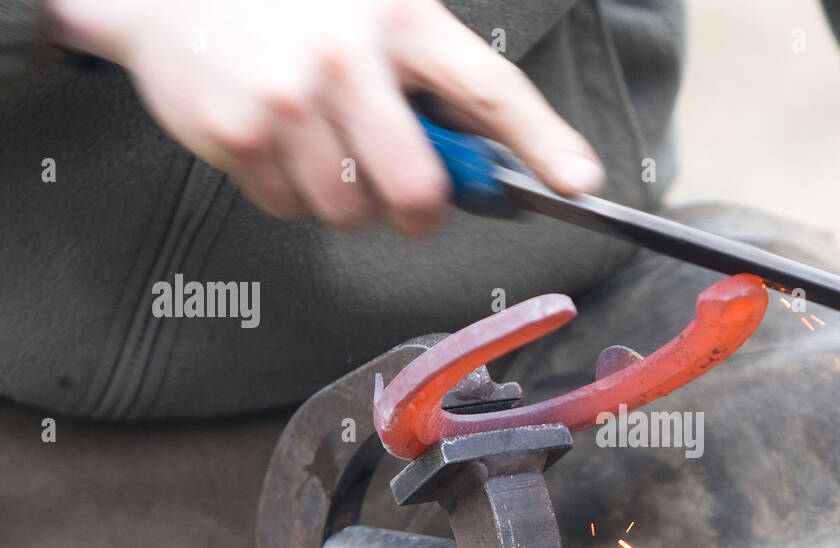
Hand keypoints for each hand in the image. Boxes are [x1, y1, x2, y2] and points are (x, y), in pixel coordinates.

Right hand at [44, 0, 604, 234]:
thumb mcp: (378, 15)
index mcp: (402, 19)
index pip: (490, 89)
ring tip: (321, 145)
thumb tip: (493, 162)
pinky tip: (275, 141)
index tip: (579, 182)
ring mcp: (289, 97)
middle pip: (418, 190)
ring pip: (351, 213)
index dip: (541, 141)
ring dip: (346, 200)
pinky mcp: (237, 132)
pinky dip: (289, 193)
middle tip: (405, 197)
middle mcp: (348, 57)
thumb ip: (437, 83)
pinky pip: (289, 210)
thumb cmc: (293, 6)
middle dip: (418, 212)